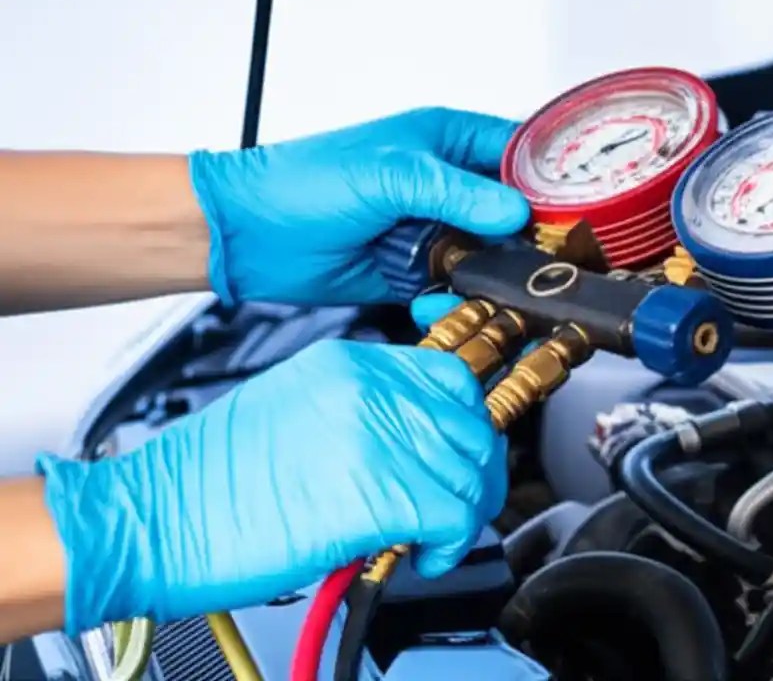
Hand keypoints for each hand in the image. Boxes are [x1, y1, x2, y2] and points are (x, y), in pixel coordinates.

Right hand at [36, 340, 505, 632]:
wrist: (150, 519)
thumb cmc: (208, 480)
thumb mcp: (297, 410)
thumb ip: (365, 413)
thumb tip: (419, 445)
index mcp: (350, 363)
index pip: (453, 374)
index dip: (470, 422)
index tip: (464, 454)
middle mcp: (368, 389)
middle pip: (474, 424)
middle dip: (474, 476)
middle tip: (452, 508)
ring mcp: (375, 435)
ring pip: (471, 472)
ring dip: (462, 515)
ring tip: (429, 538)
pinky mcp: (377, 492)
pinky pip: (454, 516)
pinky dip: (450, 545)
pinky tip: (421, 556)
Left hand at [188, 107, 529, 305]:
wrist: (247, 237)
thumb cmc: (301, 184)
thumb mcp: (388, 175)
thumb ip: (454, 191)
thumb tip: (513, 211)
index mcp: (444, 141)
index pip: (516, 150)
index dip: (549, 176)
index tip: (575, 206)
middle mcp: (443, 185)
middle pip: (511, 211)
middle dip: (529, 238)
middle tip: (547, 261)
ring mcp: (431, 230)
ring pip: (489, 256)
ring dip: (494, 275)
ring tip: (502, 289)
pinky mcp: (414, 272)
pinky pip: (455, 290)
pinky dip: (457, 301)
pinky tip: (450, 305)